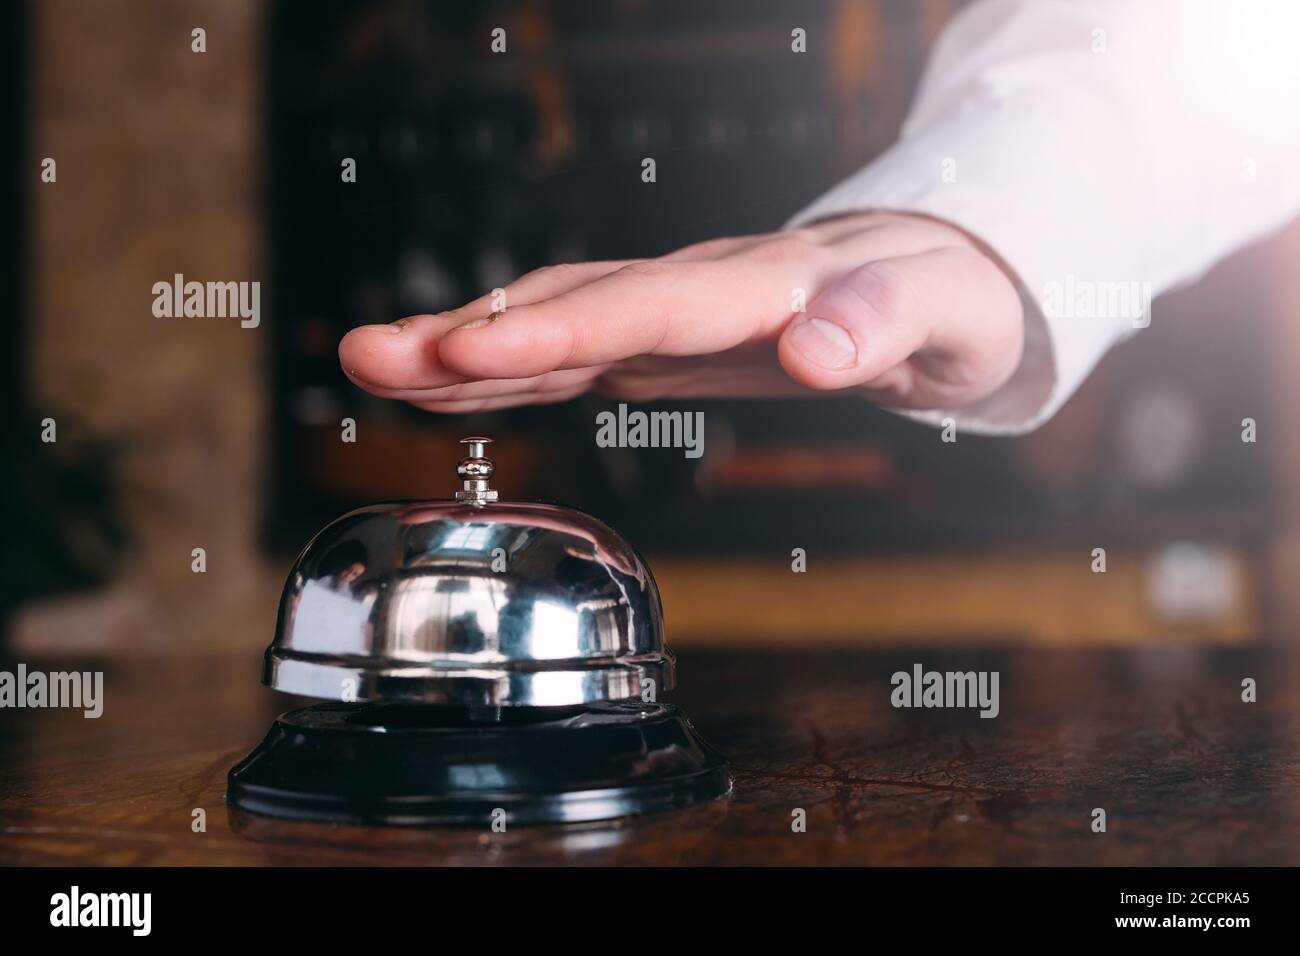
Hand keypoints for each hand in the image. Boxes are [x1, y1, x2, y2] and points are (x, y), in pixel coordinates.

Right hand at [338, 211, 1024, 413]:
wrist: (949, 277)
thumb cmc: (956, 298)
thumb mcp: (952, 312)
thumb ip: (887, 323)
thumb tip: (814, 350)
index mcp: (772, 283)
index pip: (648, 304)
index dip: (558, 330)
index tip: (474, 353)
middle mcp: (708, 288)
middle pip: (576, 305)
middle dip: (472, 335)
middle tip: (367, 355)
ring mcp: (682, 311)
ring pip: (559, 322)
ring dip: (466, 348)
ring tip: (371, 364)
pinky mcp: (674, 338)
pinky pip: (580, 351)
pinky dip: (512, 372)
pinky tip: (450, 387)